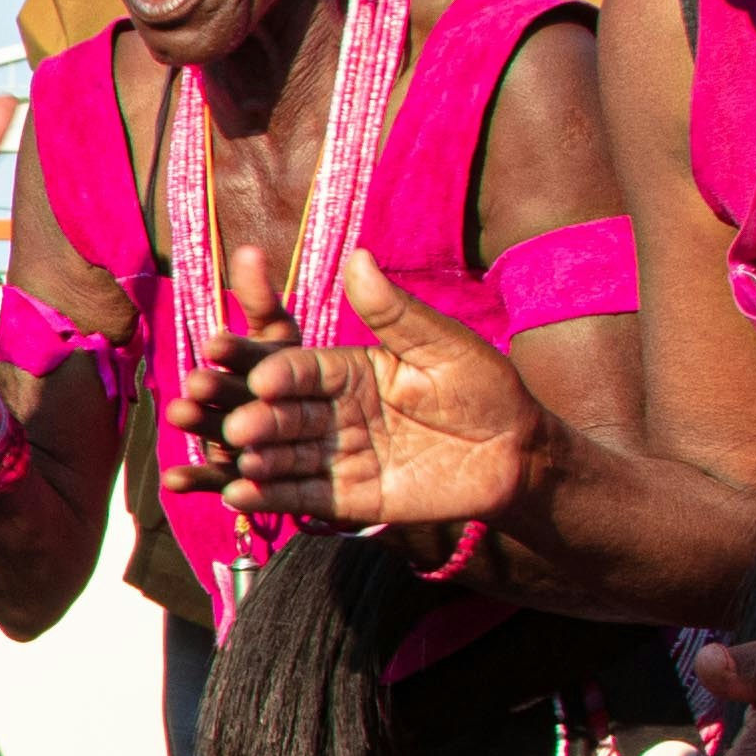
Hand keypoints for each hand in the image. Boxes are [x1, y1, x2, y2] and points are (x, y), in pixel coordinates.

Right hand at [201, 261, 540, 539]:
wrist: (518, 454)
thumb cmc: (485, 388)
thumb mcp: (444, 345)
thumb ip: (396, 312)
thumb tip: (357, 257)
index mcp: (350, 369)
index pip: (303, 369)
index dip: (277, 372)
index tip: (258, 378)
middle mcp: (335, 411)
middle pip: (285, 413)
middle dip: (256, 417)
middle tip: (236, 425)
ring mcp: (340, 455)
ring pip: (288, 455)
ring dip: (258, 459)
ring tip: (238, 460)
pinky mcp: (350, 497)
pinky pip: (305, 495)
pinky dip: (271, 496)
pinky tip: (241, 494)